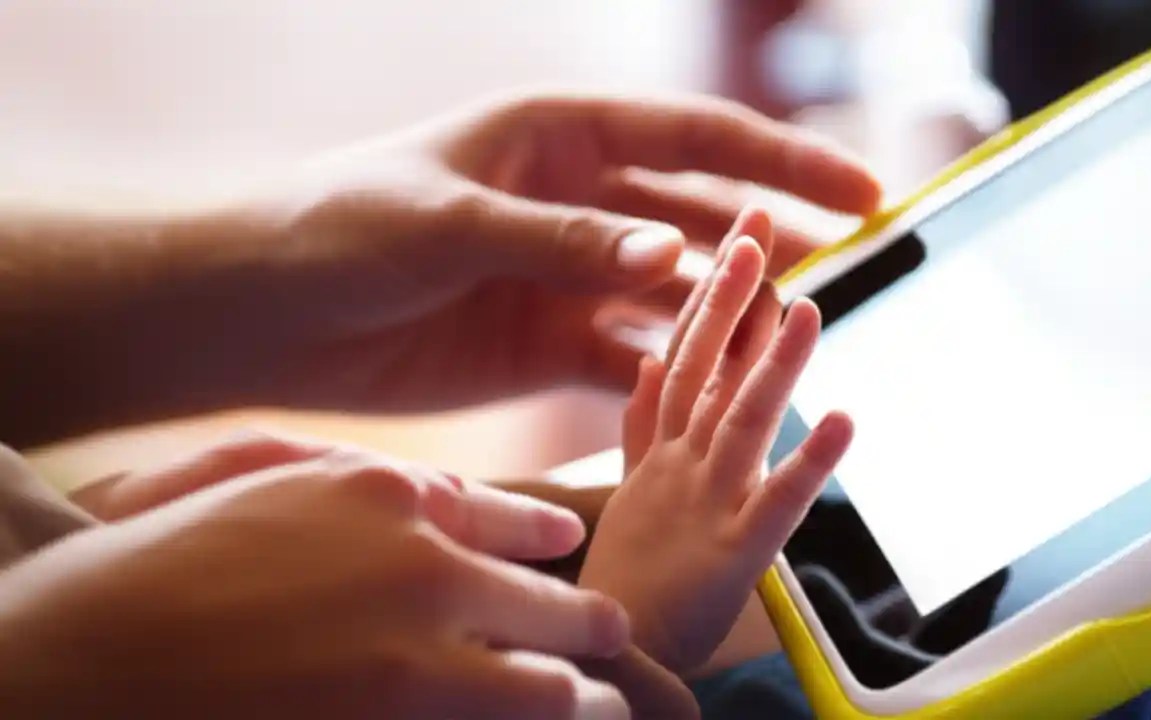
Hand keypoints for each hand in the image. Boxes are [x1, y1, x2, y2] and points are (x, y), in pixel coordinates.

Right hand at [0, 446, 632, 718]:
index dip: (554, 551)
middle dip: (592, 633)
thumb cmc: (150, 562)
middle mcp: (420, 569)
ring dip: (582, 704)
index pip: (519, 525)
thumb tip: (457, 503)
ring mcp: (414, 665)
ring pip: (555, 693)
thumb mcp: (260, 480)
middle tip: (615, 646)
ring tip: (600, 714)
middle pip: (561, 610)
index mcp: (389, 495)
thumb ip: (368, 484)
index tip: (571, 562)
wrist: (68, 662)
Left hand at [249, 92, 878, 411]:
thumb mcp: (448, 221)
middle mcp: (579, 202)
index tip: (865, 193)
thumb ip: (562, 238)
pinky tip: (720, 393)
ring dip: (733, 317)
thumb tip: (677, 252)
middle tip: (853, 273)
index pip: (698, 140)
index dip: (786, 164)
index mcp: (561, 137)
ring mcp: (568, 276)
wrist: (264, 313)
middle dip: (778, 243)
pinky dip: (676, 373)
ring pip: (677, 296)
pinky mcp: (546, 345)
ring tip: (795, 343)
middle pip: (705, 219)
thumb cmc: (337, 232)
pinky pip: (632, 357)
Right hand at [579, 211, 852, 672]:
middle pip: (706, 368)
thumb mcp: (628, 489)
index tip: (738, 236)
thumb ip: (641, 426)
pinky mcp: (732, 555)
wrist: (607, 658)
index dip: (711, 292)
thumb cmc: (628, 576)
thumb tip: (649, 365)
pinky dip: (809, 462)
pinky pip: (776, 503)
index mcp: (661, 448)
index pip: (686, 353)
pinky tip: (843, 420)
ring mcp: (704, 505)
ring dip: (774, 363)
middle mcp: (679, 463)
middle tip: (758, 230)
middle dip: (733, 296)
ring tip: (807, 307)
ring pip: (740, 420)